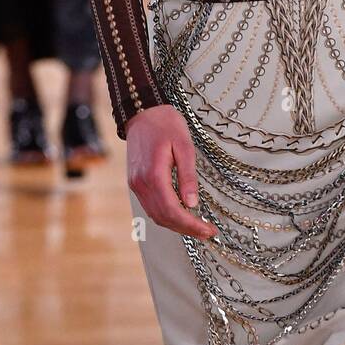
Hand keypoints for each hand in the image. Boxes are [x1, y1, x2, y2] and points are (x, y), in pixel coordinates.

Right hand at [126, 105, 217, 239]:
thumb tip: (193, 203)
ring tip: (196, 226)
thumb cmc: (166, 125)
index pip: (173, 210)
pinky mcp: (135, 182)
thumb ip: (188, 176)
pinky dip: (165, 215)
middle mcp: (141, 183)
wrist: (142, 112)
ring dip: (175, 225)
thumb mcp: (184, 146)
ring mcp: (135, 184)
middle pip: (163, 218)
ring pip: (155, 215)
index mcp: (154, 174)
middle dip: (186, 229)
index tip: (208, 230)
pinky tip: (181, 214)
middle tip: (207, 232)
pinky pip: (150, 206)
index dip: (191, 225)